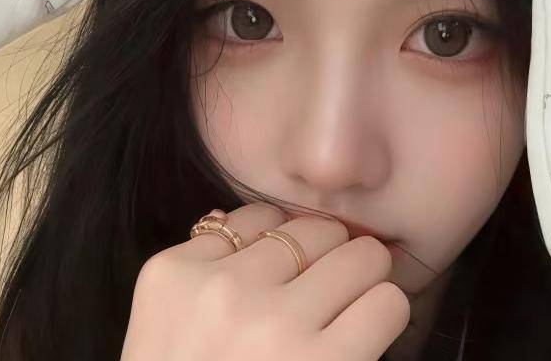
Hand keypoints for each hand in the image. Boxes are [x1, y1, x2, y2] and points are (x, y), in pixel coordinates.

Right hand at [120, 202, 409, 360]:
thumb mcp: (165, 320)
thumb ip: (203, 268)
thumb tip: (258, 222)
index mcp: (175, 275)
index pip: (256, 217)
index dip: (283, 243)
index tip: (288, 272)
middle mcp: (223, 290)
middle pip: (312, 230)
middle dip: (330, 255)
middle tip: (330, 288)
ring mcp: (275, 325)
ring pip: (359, 257)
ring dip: (364, 281)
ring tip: (352, 309)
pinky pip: (385, 303)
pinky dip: (385, 316)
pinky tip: (366, 335)